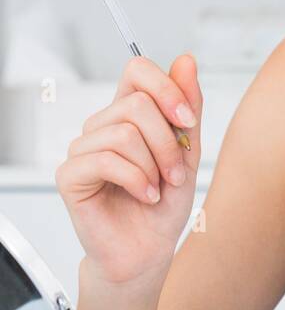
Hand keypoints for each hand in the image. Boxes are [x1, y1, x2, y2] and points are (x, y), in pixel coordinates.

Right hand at [55, 53, 202, 285]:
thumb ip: (187, 109)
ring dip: (154, 165)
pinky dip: (137, 180)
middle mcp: (102, 126)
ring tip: (160, 187)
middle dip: (168, 142)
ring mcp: (83, 149)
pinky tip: (146, 195)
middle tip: (176, 173)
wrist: (148, 249)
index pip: (137, 70)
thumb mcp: (188, 152)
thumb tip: (186, 60)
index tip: (188, 118)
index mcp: (129, 115)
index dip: (166, 88)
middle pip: (137, 104)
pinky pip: (106, 160)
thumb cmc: (164, 203)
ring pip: (124, 133)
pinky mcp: (70, 176)